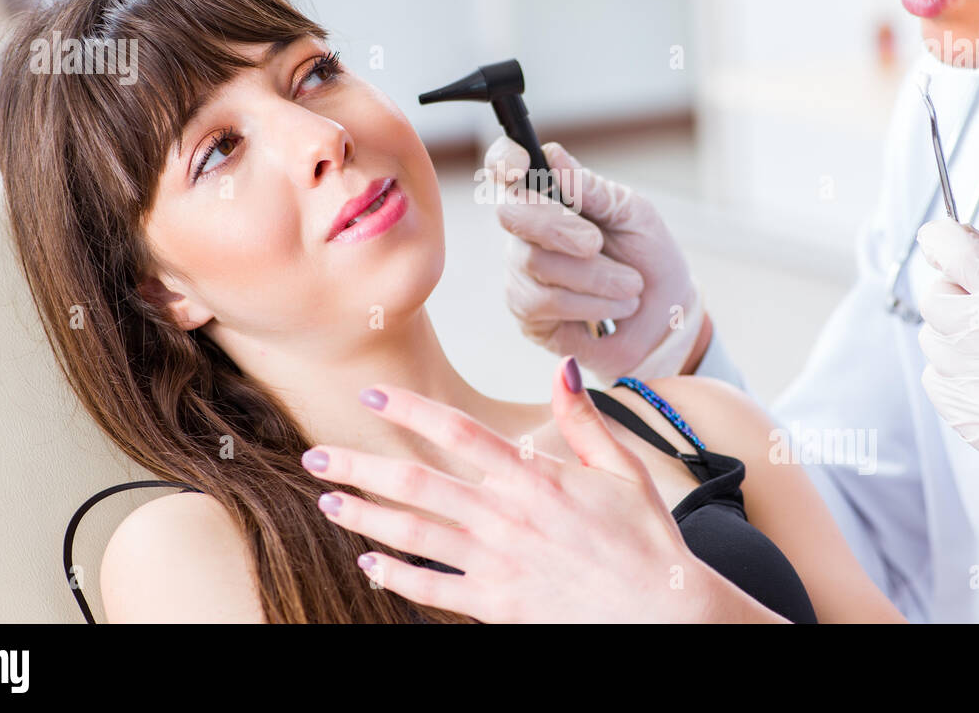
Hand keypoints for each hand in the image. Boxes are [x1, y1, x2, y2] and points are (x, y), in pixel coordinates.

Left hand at [301, 356, 780, 621]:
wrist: (662, 613)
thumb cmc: (646, 538)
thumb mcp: (622, 468)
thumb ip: (583, 418)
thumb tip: (564, 365)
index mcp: (534, 476)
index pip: (458, 432)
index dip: (410, 412)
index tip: (371, 397)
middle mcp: (506, 515)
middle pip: (417, 483)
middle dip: (360, 467)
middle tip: (316, 457)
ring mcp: (498, 562)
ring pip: (414, 533)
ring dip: (365, 516)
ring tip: (328, 503)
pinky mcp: (497, 603)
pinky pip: (434, 588)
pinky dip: (397, 574)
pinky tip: (369, 561)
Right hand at [483, 136, 703, 381]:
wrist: (664, 315)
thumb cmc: (646, 255)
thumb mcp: (634, 214)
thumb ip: (593, 189)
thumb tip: (554, 156)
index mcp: (548, 194)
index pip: (505, 166)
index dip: (503, 159)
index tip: (520, 164)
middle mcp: (525, 230)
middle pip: (512, 214)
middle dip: (558, 227)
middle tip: (596, 243)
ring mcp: (521, 272)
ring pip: (536, 264)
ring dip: (595, 276)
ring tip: (631, 285)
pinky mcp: (526, 313)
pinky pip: (544, 303)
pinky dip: (590, 304)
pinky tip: (614, 308)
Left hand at [915, 219, 978, 513]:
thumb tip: (963, 246)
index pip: (961, 260)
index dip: (944, 239)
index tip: (940, 236)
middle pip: (935, 299)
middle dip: (955, 289)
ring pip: (932, 340)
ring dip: (956, 332)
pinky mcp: (973, 426)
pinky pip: (935, 378)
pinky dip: (955, 368)